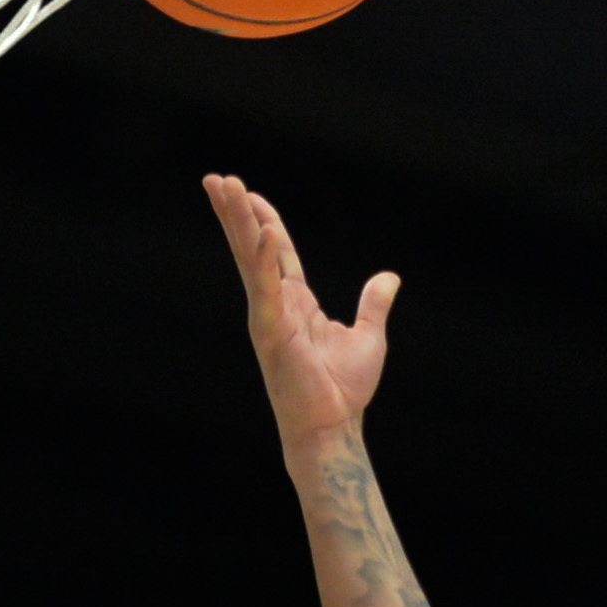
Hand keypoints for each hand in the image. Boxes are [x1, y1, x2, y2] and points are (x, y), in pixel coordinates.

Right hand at [206, 173, 396, 446]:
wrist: (334, 427)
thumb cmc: (343, 390)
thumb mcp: (368, 337)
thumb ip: (374, 305)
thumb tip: (389, 278)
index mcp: (296, 304)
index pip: (277, 253)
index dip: (265, 221)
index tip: (251, 193)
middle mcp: (276, 305)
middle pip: (252, 248)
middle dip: (235, 213)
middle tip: (216, 179)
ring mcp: (269, 317)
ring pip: (250, 259)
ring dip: (238, 222)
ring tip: (223, 187)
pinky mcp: (271, 332)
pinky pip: (267, 289)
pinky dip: (266, 259)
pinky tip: (264, 230)